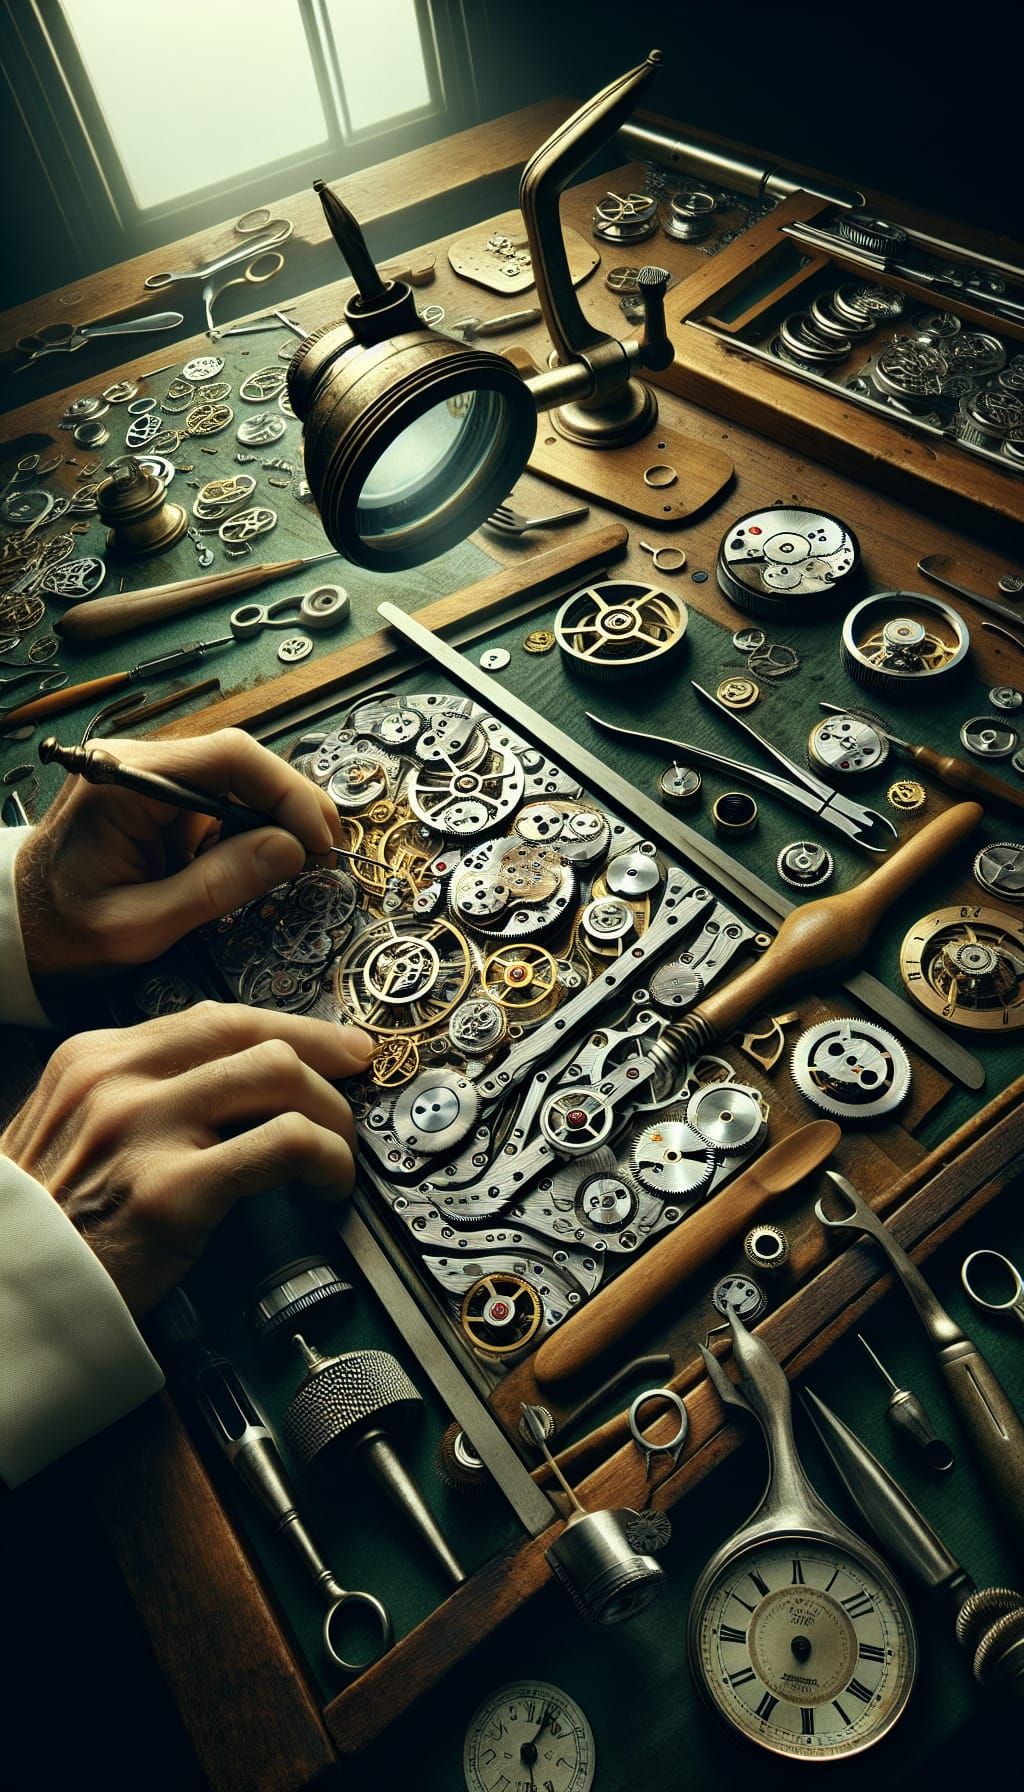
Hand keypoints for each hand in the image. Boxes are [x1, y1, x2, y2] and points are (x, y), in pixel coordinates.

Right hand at [0, 1002, 371, 1314]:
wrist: (11, 1300)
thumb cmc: (48, 1229)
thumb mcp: (71, 1132)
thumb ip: (137, 1097)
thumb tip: (232, 1084)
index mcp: (93, 1060)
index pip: (211, 1020)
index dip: (283, 1028)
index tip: (324, 1044)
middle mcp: (116, 1080)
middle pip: (252, 1033)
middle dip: (323, 1051)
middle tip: (356, 1076)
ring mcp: (143, 1129)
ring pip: (279, 1074)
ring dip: (330, 1111)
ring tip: (337, 1150)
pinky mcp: (172, 1190)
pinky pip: (287, 1144)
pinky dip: (328, 1159)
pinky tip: (327, 1187)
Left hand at [16, 729, 340, 980]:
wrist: (15, 928)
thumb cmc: (61, 929)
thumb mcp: (141, 924)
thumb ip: (217, 886)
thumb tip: (289, 850)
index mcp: (124, 782)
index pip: (229, 757)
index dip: (288, 791)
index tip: (318, 836)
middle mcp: (136, 766)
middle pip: (240, 764)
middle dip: (289, 806)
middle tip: (323, 852)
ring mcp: (147, 780)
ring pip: (235, 784)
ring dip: (271, 822)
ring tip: (298, 863)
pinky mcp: (155, 801)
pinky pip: (217, 805)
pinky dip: (246, 833)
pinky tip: (259, 865)